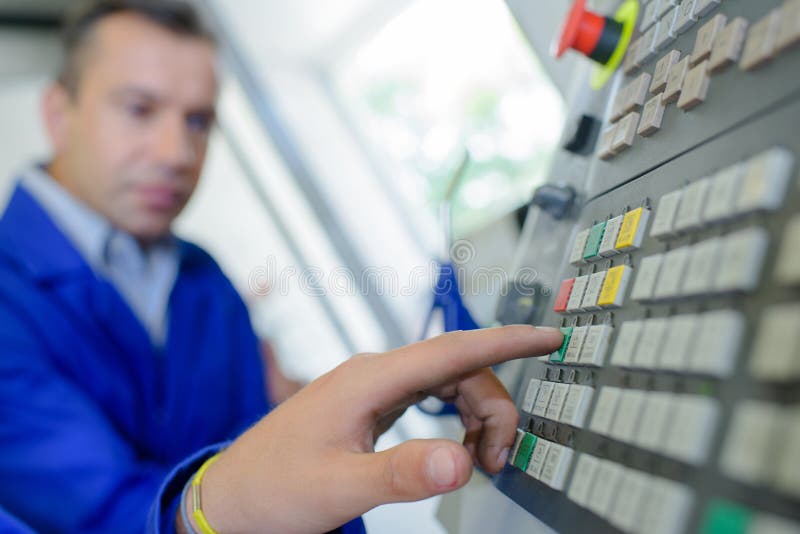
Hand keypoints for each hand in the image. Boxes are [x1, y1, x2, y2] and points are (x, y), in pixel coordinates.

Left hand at [182, 325, 561, 532]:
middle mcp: (375, 373)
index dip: (507, 341)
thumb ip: (400, 474)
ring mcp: (373, 386)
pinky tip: (455, 446)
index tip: (550, 337)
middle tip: (498, 461)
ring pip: (447, 382)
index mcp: (369, 380)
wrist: (234, 495)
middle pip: (458, 370)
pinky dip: (454, 417)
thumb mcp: (338, 488)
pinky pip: (428, 397)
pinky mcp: (371, 403)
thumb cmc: (275, 488)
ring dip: (475, 414)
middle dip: (493, 407)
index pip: (452, 350)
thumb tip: (462, 461)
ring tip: (480, 461)